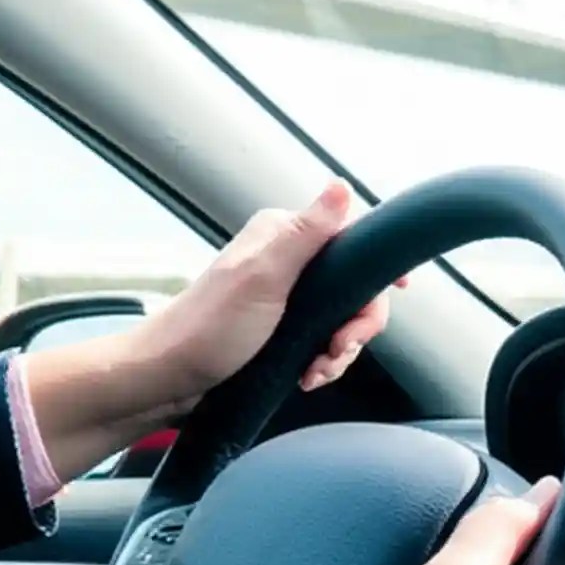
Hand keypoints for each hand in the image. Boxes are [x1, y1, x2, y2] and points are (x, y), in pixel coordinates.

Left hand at [24, 181, 407, 483]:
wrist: (166, 380)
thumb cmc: (208, 329)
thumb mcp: (263, 278)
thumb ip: (306, 233)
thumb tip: (342, 184)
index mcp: (284, 235)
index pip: (354, 239)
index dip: (378, 269)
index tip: (398, 291)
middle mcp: (288, 260)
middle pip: (356, 285)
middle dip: (357, 324)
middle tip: (339, 349)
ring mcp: (288, 296)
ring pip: (344, 317)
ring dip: (340, 351)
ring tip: (317, 372)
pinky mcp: (284, 328)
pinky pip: (325, 340)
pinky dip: (325, 361)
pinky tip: (308, 376)